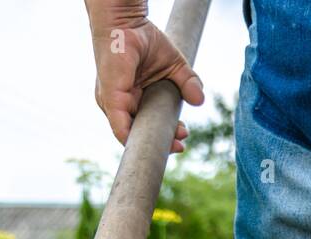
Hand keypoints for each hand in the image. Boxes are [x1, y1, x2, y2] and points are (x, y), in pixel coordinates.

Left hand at [86, 0, 203, 152]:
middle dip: (165, 141)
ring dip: (156, 141)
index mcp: (134, 98)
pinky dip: (136, 141)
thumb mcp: (175, 66)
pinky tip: (154, 144)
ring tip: (178, 139)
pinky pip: (121, 129)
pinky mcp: (110, 99)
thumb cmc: (145, 40)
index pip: (148, 125)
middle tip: (183, 141)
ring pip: (133, 135)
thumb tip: (200, 100)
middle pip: (143, 133)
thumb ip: (188, 83)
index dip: (166, 135)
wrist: (127, 21)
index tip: (183, 136)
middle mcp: (121, 104)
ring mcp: (113, 104)